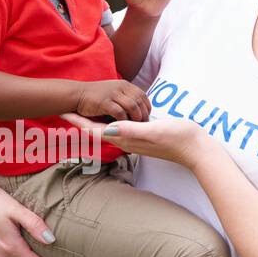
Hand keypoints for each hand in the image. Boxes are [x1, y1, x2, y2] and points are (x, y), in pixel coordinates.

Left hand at [60, 111, 208, 171]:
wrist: (195, 149)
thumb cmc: (176, 138)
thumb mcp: (153, 130)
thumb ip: (131, 130)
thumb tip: (108, 130)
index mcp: (125, 138)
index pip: (94, 130)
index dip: (77, 121)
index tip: (62, 111)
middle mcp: (126, 141)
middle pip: (96, 131)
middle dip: (80, 121)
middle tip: (65, 108)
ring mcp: (134, 140)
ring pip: (106, 130)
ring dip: (92, 121)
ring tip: (80, 111)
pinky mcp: (142, 136)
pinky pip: (119, 128)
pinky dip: (108, 121)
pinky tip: (108, 116)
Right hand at [75, 79, 151, 121]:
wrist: (77, 94)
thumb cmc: (95, 96)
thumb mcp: (113, 92)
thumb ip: (125, 97)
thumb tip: (137, 109)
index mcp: (125, 85)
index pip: (143, 95)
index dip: (147, 107)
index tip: (146, 117)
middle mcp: (121, 87)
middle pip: (140, 101)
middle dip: (143, 114)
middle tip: (143, 126)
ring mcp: (113, 94)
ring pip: (133, 106)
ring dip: (136, 118)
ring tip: (135, 127)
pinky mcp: (105, 102)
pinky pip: (120, 113)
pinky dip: (124, 120)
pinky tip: (123, 126)